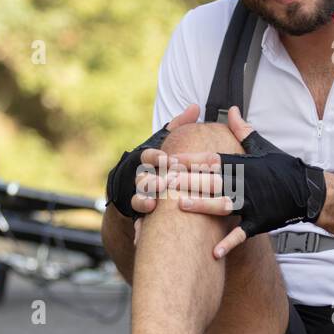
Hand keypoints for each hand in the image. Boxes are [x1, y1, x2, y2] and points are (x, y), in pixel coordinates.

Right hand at [105, 104, 198, 221]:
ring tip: (152, 205)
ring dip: (144, 200)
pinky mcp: (143, 214)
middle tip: (162, 184)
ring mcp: (141, 195)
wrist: (155, 191)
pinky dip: (142, 222)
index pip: (149, 157)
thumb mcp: (172, 144)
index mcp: (151, 161)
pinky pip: (139, 219)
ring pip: (138, 198)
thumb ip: (181, 126)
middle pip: (142, 178)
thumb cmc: (167, 164)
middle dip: (151, 182)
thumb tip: (195, 107)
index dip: (155, 158)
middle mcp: (143, 177)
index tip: (165, 158)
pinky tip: (145, 226)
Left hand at [162, 105, 326, 258]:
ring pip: (222, 204)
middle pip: (210, 180)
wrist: (308, 191)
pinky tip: (214, 252)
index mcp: (241, 164)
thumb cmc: (282, 168)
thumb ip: (243, 130)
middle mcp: (244, 182)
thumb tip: (231, 110)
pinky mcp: (260, 221)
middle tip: (163, 182)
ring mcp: (252, 203)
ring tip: (181, 206)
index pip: (210, 159)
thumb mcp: (263, 146)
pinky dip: (229, 243)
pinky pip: (242, 234)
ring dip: (202, 205)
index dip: (188, 159)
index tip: (168, 160)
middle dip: (186, 181)